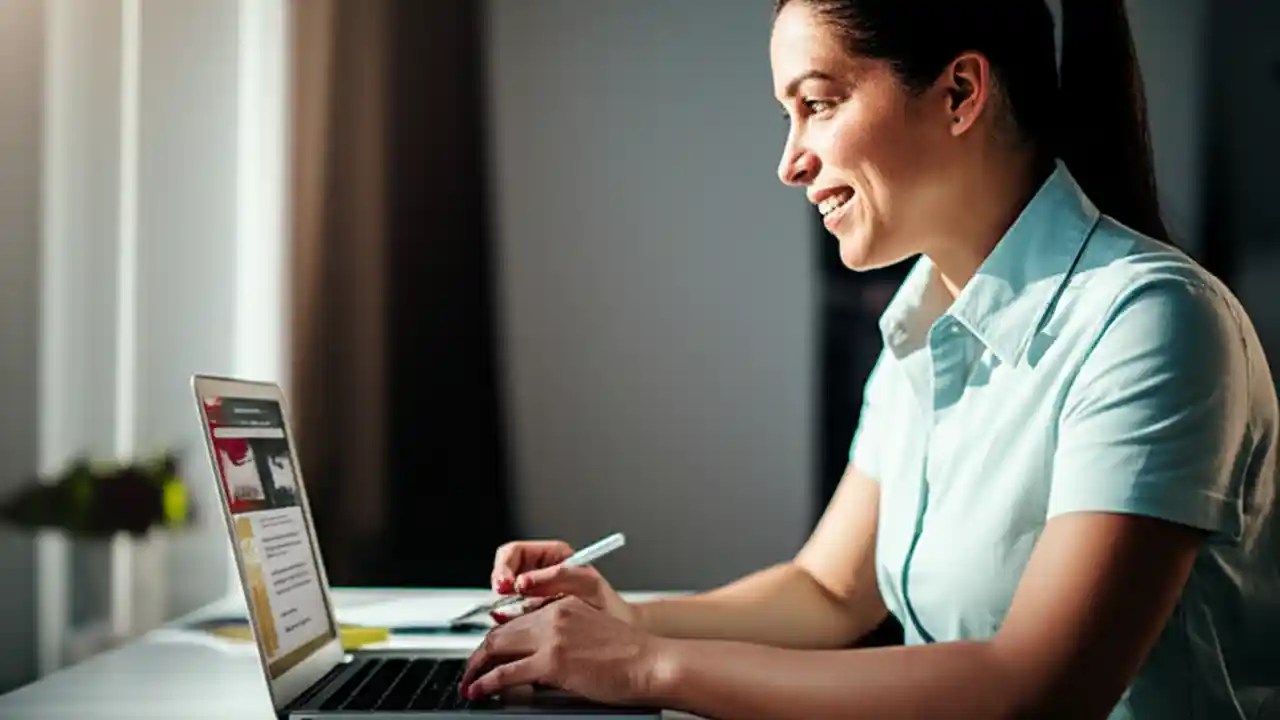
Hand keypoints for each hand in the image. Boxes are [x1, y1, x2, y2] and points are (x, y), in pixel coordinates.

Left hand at [460, 596, 669, 704]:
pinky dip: (487, 682)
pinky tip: (479, 690)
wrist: (649, 662)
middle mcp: (554, 615)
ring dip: (477, 668)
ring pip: (498, 648)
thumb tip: (531, 665)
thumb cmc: (628, 656)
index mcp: (563, 606)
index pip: (518, 620)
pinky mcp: (552, 660)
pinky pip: (507, 672)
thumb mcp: (589, 635)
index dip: (497, 640)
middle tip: (470, 671)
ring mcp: (552, 637)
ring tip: (469, 684)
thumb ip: (560, 641)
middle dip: (480, 654)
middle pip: (502, 632)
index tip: (487, 654)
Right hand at [491, 540, 636, 624]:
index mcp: (553, 557)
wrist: (619, 633)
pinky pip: (511, 615)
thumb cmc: (609, 606)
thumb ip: (555, 576)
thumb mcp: (586, 585)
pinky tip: (514, 628)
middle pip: (504, 571)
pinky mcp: (532, 616)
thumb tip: (524, 581)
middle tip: (502, 598)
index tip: (507, 585)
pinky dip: (509, 621)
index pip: (515, 552)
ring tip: (507, 616)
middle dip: (500, 584)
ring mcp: (534, 595)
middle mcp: (540, 572)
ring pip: (504, 596)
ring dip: (503, 605)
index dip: (505, 567)